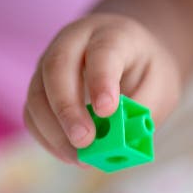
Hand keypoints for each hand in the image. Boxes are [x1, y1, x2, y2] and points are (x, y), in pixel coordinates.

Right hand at [24, 13, 180, 163]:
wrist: (129, 57)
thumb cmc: (145, 72)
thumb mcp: (160, 88)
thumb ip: (142, 110)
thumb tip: (117, 140)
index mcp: (113, 34)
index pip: (103, 51)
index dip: (102, 80)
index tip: (106, 111)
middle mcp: (75, 41)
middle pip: (57, 67)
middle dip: (68, 109)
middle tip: (84, 142)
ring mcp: (50, 62)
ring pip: (37, 93)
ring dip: (54, 131)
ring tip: (79, 158)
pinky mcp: (40, 87)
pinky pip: (32, 113)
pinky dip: (47, 138)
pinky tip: (68, 155)